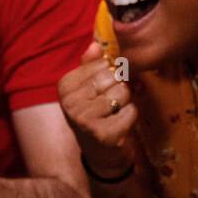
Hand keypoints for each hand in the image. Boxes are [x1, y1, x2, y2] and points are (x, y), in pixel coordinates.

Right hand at [58, 42, 137, 176]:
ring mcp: (85, 120)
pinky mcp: (103, 134)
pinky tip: (120, 125)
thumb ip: (91, 65)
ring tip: (116, 113)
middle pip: (113, 77)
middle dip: (121, 87)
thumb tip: (95, 44)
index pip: (102, 63)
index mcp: (65, 86)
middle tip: (114, 101)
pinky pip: (131, 111)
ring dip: (127, 102)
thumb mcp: (89, 88)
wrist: (100, 152)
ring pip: (123, 93)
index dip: (113, 72)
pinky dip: (132, 117)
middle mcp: (70, 102)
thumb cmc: (96, 114)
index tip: (107, 85)